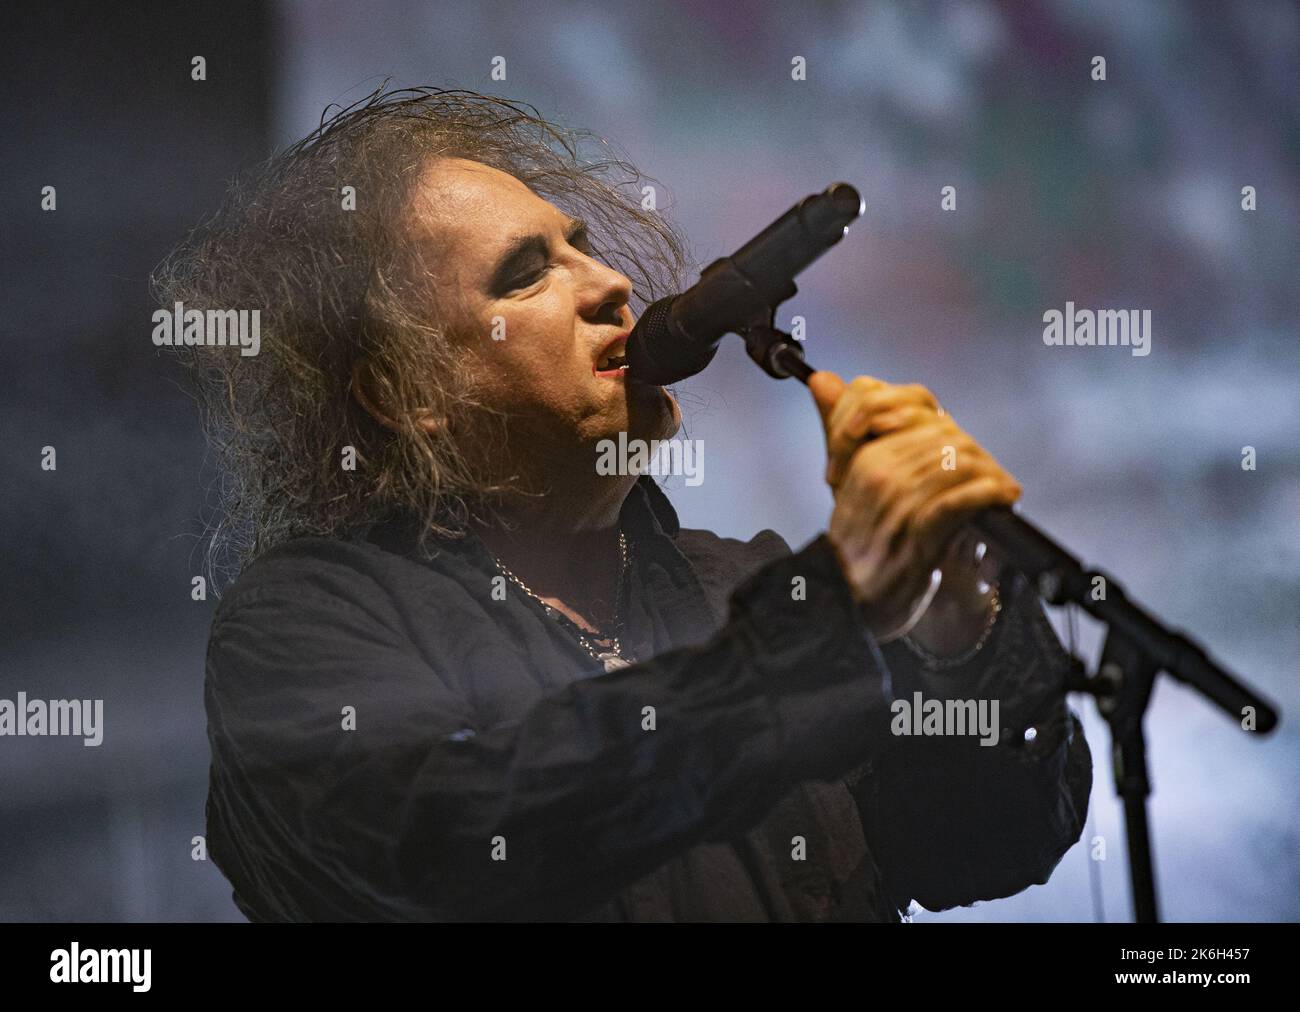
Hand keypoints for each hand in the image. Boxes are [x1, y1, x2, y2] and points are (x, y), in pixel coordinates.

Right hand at [808, 371, 1020, 641]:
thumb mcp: (843, 478)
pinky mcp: (918, 535)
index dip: (937, 421)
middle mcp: (877, 474)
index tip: (951, 442)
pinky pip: (959, 501)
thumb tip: (822, 380)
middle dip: (969, 449)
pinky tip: (1002, 496)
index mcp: (861, 456)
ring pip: (955, 463)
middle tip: (986, 470)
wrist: (846, 597)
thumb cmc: (854, 537)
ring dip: (986, 473)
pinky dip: (987, 494)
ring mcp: (897, 504)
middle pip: (942, 433)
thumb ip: (837, 427)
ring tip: (999, 486)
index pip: (907, 407)